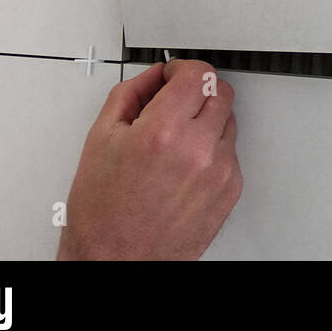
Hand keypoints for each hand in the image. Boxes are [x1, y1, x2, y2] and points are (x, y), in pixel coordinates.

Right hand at [56, 60, 240, 260]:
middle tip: (175, 102)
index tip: (173, 75)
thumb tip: (153, 76)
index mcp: (163, 133)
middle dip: (196, 90)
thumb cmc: (102, 214)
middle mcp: (197, 150)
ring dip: (206, 120)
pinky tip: (184, 165)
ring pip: (228, 120)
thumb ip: (130, 95)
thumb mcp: (100, 140)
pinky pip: (231, 152)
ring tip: (174, 141)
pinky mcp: (230, 190)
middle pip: (220, 92)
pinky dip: (212, 150)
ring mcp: (219, 172)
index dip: (182, 68)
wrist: (115, 262)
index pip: (197, 74)